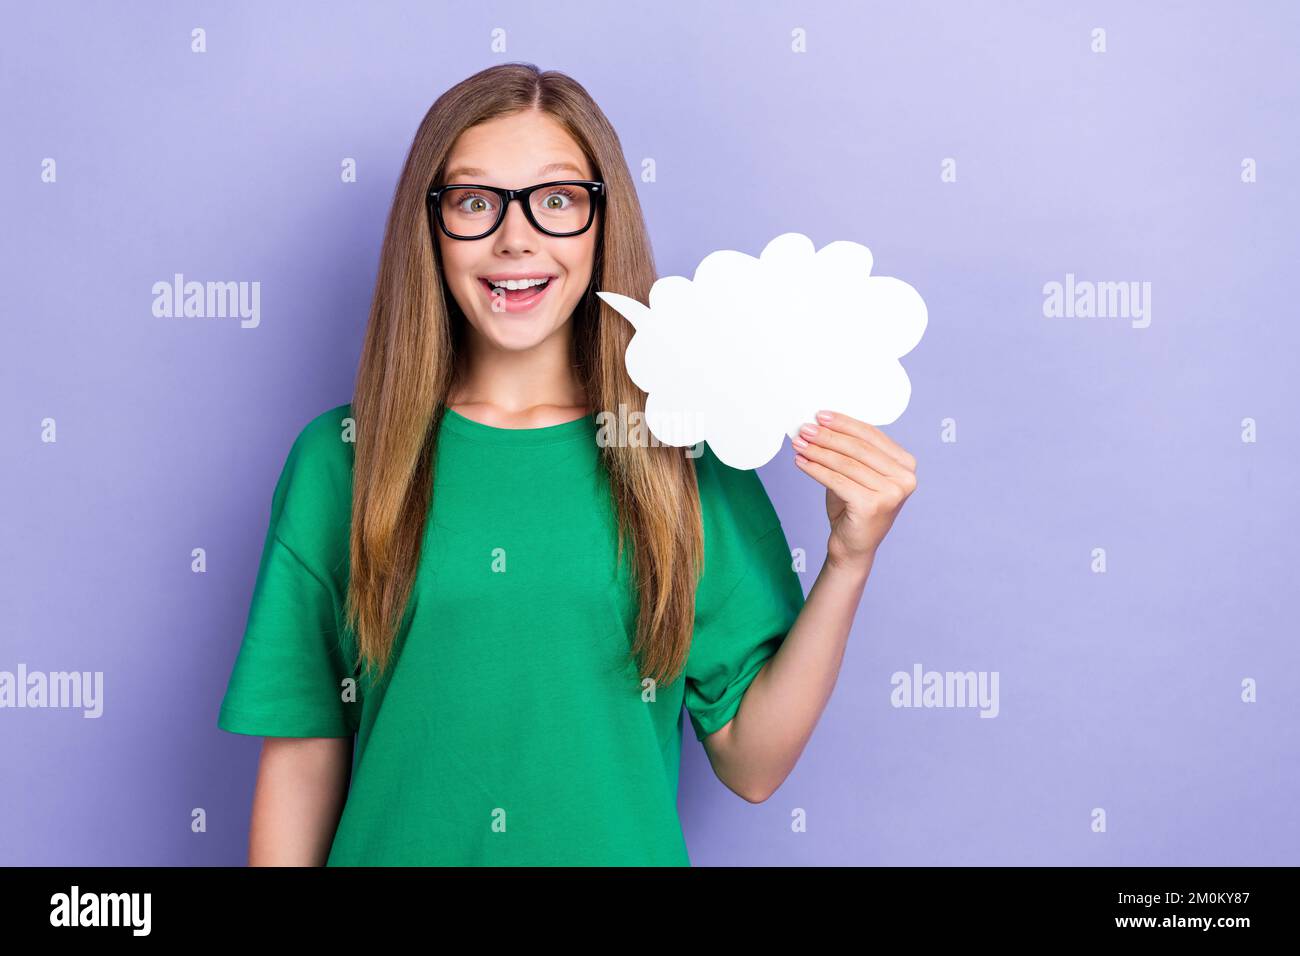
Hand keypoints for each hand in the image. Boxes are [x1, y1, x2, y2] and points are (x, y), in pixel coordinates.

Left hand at [791, 410, 916, 574]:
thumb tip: (821, 424)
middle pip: (859, 448)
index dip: (844, 423)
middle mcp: (905, 478)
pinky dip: (816, 470)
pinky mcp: (873, 506)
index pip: (872, 436)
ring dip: (818, 451)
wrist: (853, 547)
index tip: (820, 416)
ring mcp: (892, 493)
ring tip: (799, 444)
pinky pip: (837, 481)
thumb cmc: (854, 508)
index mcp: (906, 465)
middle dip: (828, 436)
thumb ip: (850, 451)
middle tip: (804, 429)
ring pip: (846, 464)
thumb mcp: (857, 474)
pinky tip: (801, 462)